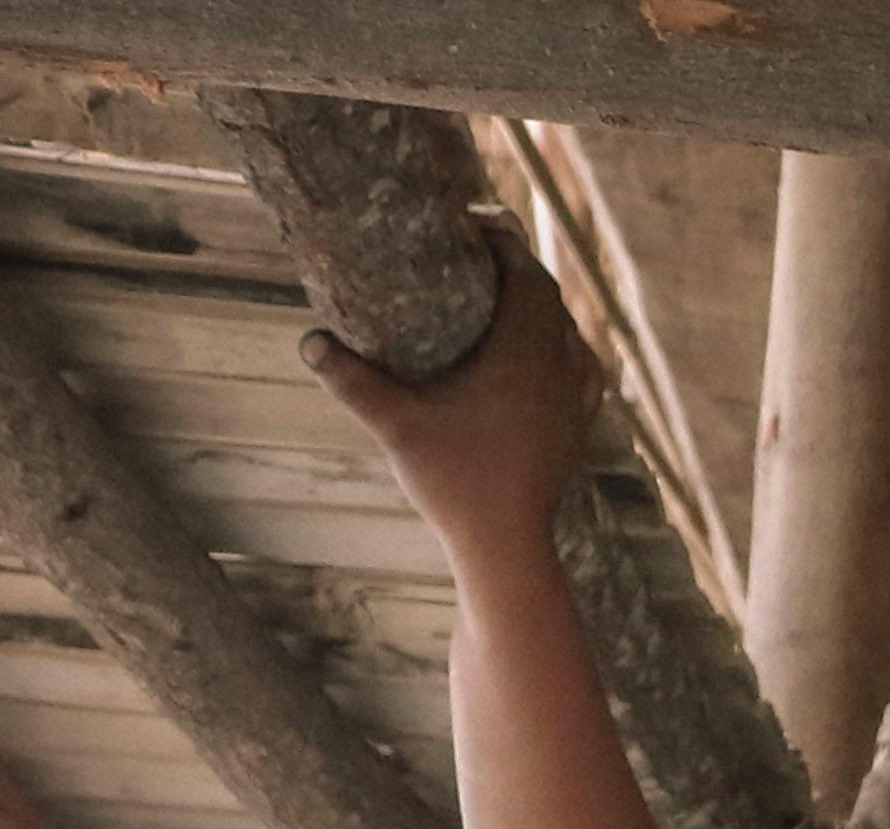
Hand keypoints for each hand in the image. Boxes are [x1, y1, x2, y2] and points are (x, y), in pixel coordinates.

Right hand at [296, 244, 601, 556]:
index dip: (506, 245)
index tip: (476, 224)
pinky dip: (563, 347)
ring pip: (570, 333)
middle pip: (551, 299)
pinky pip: (581, 369)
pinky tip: (546, 351)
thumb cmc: (453, 481)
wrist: (508, 543)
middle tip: (484, 250)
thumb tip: (308, 339)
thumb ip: (351, 379)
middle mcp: (561, 370)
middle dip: (520, 268)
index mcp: (525, 355)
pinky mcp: (578, 427)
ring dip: (543, 307)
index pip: (529, 278)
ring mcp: (576, 401)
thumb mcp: (394, 424)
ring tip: (509, 293)